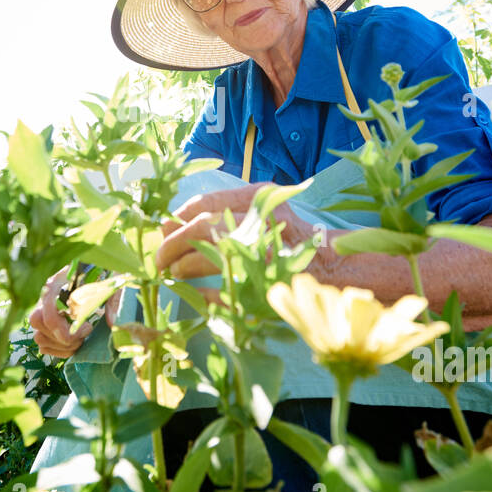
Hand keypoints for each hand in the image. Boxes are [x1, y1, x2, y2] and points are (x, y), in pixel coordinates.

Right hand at [27, 268, 121, 357]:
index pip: (47, 312)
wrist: (100, 272)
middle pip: (39, 326)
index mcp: (57, 285)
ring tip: (82, 338)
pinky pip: (44, 346)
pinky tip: (77, 343)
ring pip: (40, 338)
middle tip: (86, 332)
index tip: (87, 327)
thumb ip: (114, 299)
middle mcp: (45, 299)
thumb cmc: (104, 276)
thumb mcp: (111, 282)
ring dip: (63, 345)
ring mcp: (44, 313)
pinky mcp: (47, 326)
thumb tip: (112, 322)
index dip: (64, 329)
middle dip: (65, 337)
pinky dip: (61, 350)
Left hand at [155, 183, 323, 282]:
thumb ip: (220, 213)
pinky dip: (203, 294)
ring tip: (173, 273)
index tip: (163, 230)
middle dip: (173, 244)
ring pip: (209, 256)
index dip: (177, 218)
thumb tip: (168, 222)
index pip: (205, 203)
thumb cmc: (286, 237)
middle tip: (160, 259)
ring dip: (184, 267)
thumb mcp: (257, 212)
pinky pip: (224, 291)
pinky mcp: (268, 282)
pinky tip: (195, 295)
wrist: (332, 264)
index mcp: (259, 197)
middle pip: (202, 227)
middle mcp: (264, 220)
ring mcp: (268, 252)